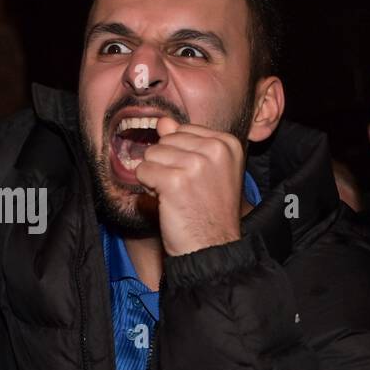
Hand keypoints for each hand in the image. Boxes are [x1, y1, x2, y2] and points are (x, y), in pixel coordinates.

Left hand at [135, 117, 245, 256]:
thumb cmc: (208, 211)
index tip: (194, 179)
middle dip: (165, 165)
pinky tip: (166, 201)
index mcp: (227, 143)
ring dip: (155, 177)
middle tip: (183, 190)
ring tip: (175, 196)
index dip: (179, 156)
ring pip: (151, 155)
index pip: (182, 130)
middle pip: (165, 140)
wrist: (211, 247)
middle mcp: (215, 149)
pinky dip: (148, 188)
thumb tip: (163, 122)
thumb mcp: (206, 170)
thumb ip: (185, 142)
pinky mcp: (174, 181)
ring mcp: (196, 164)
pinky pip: (143, 171)